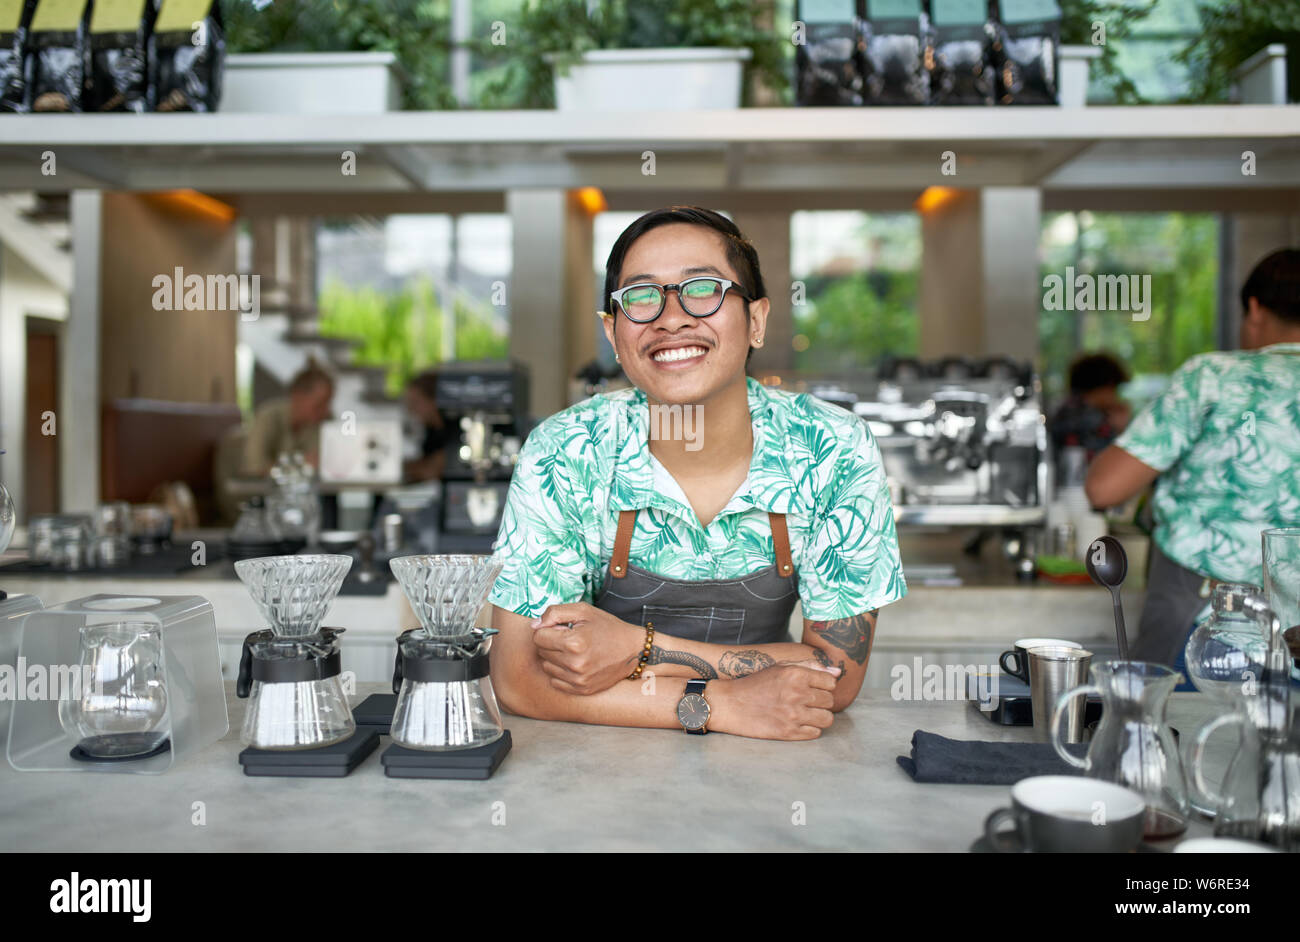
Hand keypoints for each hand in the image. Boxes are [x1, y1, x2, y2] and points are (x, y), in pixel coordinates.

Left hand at [530, 603, 644, 695]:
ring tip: (574, 651)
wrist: (633, 650)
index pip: (538, 637)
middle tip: (570, 638)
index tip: (562, 628)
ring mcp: (578, 680)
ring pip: (547, 667)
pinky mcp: (581, 690)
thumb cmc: (608, 628)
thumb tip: (534, 625)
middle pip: (541, 652)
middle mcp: (574, 664)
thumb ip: (554, 613)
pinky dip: (561, 672)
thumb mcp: (583, 610)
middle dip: (551, 643)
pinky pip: (555, 681)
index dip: (547, 629)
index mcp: (574, 642)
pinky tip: (576, 663)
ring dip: (555, 657)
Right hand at [709, 660, 838, 740]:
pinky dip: (810, 729)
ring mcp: (793, 715)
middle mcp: (797, 694)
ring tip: (806, 714)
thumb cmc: (755, 684)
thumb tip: (837, 672)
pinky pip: (815, 733)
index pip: (830, 682)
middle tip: (807, 702)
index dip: (824, 685)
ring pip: (827, 719)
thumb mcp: (780, 668)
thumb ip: (810, 667)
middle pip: (830, 701)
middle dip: (821, 701)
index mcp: (796, 674)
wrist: (730, 704)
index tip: (814, 688)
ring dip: (819, 717)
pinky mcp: (788, 732)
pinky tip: (798, 724)